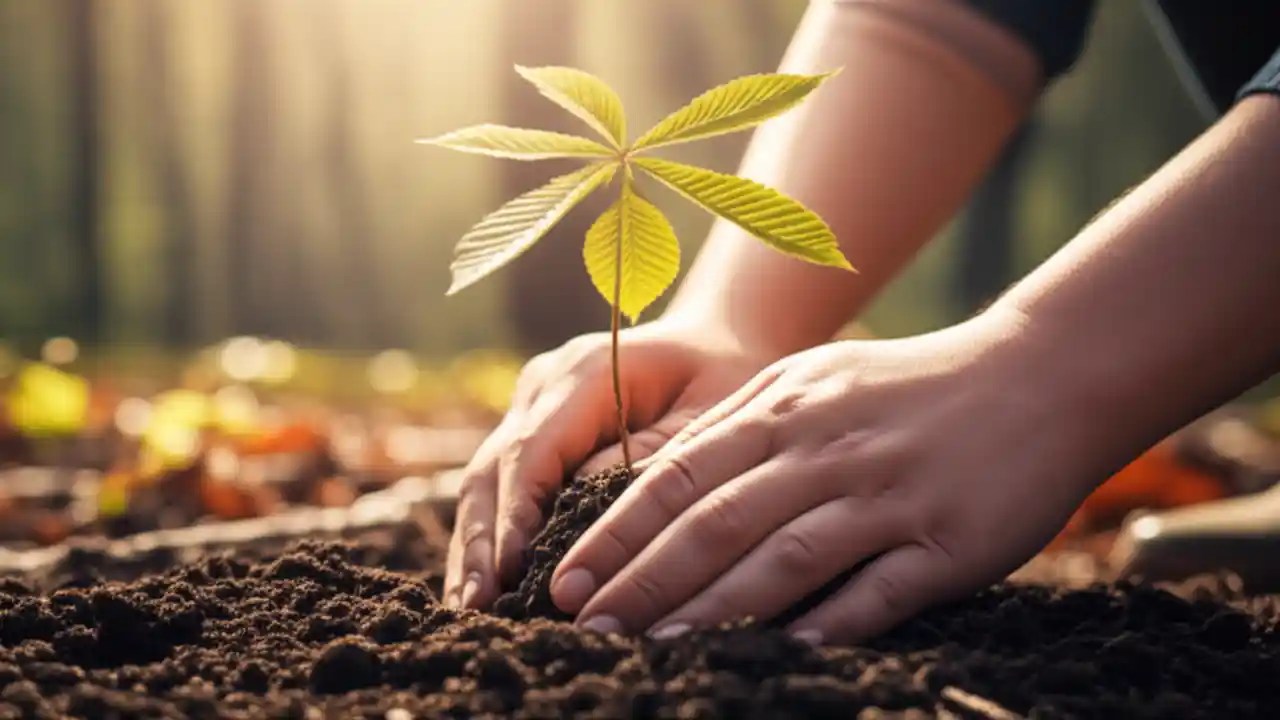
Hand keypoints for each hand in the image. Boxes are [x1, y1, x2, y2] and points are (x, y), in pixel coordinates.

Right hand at [443, 317, 777, 608]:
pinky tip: (487, 589)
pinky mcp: (530, 432)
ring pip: (485, 482)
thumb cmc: (720, 377)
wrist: (713, 341)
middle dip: (482, 543)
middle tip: (476, 607)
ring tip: (471, 609)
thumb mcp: (706, 417)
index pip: (532, 450)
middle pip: (492, 469)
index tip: (511, 573)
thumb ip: (651, 461)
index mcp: (585, 373)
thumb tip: (588, 520)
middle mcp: (543, 386)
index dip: (517, 515)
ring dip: (476, 548)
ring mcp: (529, 407)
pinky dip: (492, 538)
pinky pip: (500, 488)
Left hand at [550, 311, 1111, 643]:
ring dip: (716, 606)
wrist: (1038, 375)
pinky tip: (789, 651)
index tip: (567, 581)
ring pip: (786, 557)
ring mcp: (889, 493)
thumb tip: (654, 480)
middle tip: (589, 627)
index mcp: (785, 408)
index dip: (617, 533)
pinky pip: (881, 589)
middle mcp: (827, 448)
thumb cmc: (907, 385)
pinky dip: (834, 620)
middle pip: (717, 521)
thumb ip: (738, 425)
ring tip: (657, 647)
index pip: (679, 476)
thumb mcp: (813, 380)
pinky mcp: (949, 539)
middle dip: (643, 579)